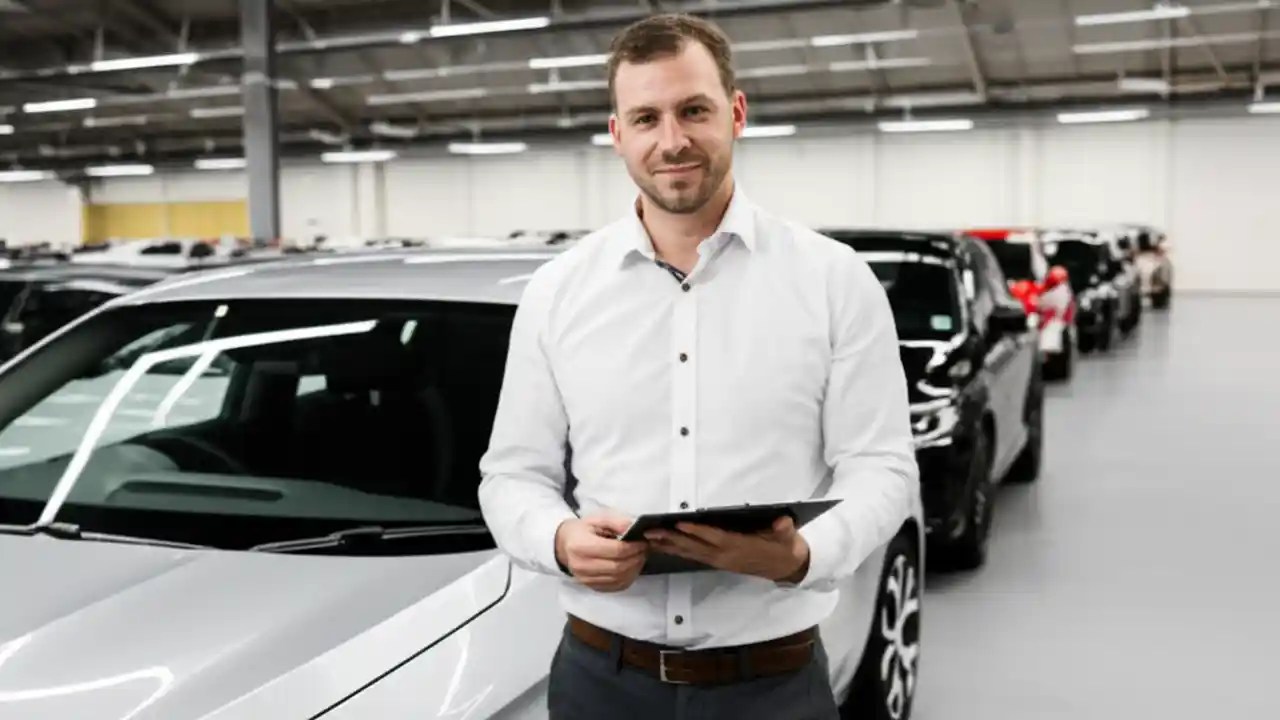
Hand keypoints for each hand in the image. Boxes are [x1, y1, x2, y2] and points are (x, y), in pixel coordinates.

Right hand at [555, 512, 648, 592]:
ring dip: (635, 568)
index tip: (643, 541)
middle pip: (619, 567)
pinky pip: (617, 586)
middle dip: (636, 558)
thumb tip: (635, 528)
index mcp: (581, 546)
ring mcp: (586, 579)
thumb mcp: (598, 519)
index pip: (615, 550)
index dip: (633, 547)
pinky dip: (629, 577)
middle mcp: (582, 566)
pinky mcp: (592, 587)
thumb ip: (617, 522)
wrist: (565, 545)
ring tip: (639, 556)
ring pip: (619, 578)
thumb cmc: (582, 530)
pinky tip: (632, 566)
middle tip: (644, 549)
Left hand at [646, 516, 809, 582]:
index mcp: (739, 547)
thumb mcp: (788, 538)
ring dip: (669, 546)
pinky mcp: (718, 562)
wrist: (787, 567)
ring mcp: (720, 561)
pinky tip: (665, 546)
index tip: (679, 523)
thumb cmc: (784, 547)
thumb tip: (783, 522)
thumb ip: (784, 530)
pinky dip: (678, 550)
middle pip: (695, 546)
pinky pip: (694, 556)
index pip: (714, 537)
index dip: (697, 530)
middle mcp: (725, 556)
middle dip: (672, 539)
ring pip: (690, 553)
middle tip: (650, 532)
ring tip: (650, 539)